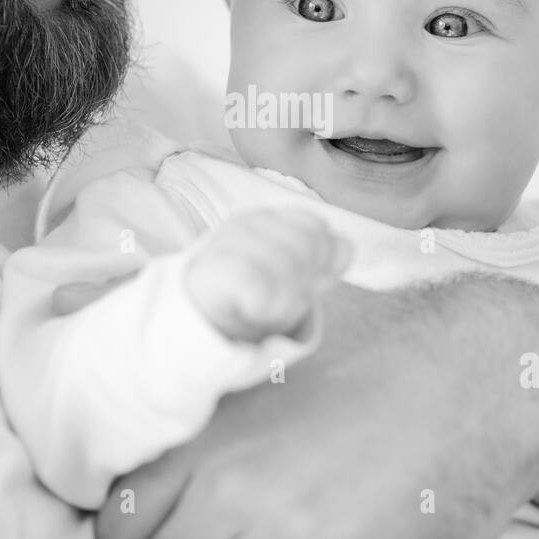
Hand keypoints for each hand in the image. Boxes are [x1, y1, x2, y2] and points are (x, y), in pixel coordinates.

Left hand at [96, 280, 538, 538]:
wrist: (489, 375)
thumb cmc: (384, 341)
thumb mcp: (278, 312)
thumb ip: (174, 317)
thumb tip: (64, 299)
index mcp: (208, 429)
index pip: (122, 518)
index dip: (135, 525)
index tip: (160, 517)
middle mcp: (236, 489)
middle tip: (208, 529)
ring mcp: (292, 538)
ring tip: (255, 534)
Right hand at [184, 207, 350, 341]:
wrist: (193, 319)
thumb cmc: (246, 297)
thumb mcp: (290, 275)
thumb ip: (323, 259)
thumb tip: (346, 247)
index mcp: (270, 219)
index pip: (316, 227)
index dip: (322, 259)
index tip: (306, 282)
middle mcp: (249, 222)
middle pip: (308, 244)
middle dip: (305, 281)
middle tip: (283, 301)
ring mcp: (227, 242)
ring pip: (287, 265)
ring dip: (286, 301)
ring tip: (266, 311)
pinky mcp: (212, 268)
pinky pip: (259, 284)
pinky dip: (264, 305)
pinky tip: (252, 310)